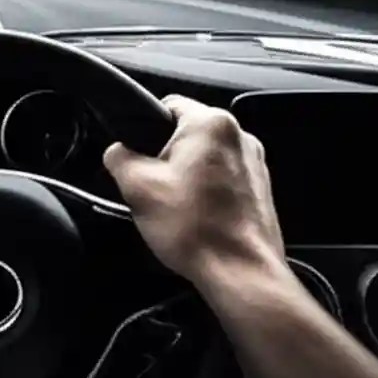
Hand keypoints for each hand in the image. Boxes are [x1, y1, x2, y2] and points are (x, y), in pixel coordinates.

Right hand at [103, 95, 283, 287]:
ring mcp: (255, 162)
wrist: (240, 272)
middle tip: (155, 189)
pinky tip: (199, 219)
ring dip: (188, 176)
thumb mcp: (137, 187)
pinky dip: (208, 193)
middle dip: (167, 157)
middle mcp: (240, 135)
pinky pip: (224, 179)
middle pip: (187, 134)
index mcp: (211, 123)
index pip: (167, 105)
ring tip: (178, 208)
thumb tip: (117, 151)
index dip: (144, 130)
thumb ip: (119, 157)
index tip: (138, 158)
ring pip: (205, 158)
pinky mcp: (260, 188)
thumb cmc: (193, 228)